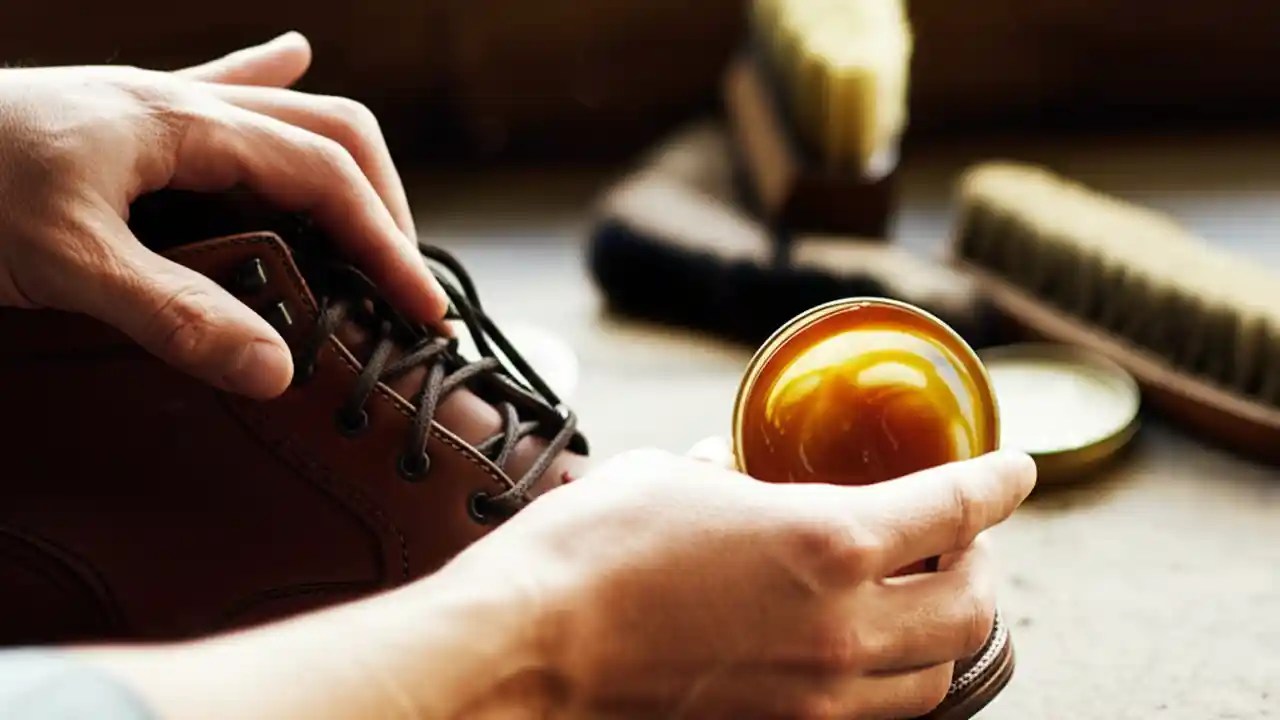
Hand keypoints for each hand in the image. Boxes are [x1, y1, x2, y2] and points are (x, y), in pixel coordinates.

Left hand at [0, 32, 447, 398]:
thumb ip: (173, 314)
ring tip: (381, 221)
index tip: (422, 314)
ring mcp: (155, 102)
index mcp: (188, 124)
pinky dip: (269, 79)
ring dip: (347, 166)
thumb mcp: (64, 262)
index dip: (389, 246)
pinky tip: (292, 53)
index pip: (330, 177)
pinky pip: (220, 84)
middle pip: (331, 135)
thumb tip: (276, 368)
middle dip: (385, 208)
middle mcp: (185, 102)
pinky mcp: (124, 116)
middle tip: (405, 284)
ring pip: (289, 115)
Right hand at [436, 444, 1036, 719]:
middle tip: (962, 541)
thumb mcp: (669, 478)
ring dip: (947, 632)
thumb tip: (737, 475)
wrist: (527, 651)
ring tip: (923, 602)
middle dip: (983, 566)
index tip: (1014, 468)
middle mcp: (841, 625)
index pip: (956, 507)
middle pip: (972, 606)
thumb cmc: (588, 554)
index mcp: (826, 540)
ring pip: (936, 676)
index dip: (999, 480)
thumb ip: (729, 476)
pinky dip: (892, 683)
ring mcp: (816, 695)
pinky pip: (874, 717)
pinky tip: (861, 653)